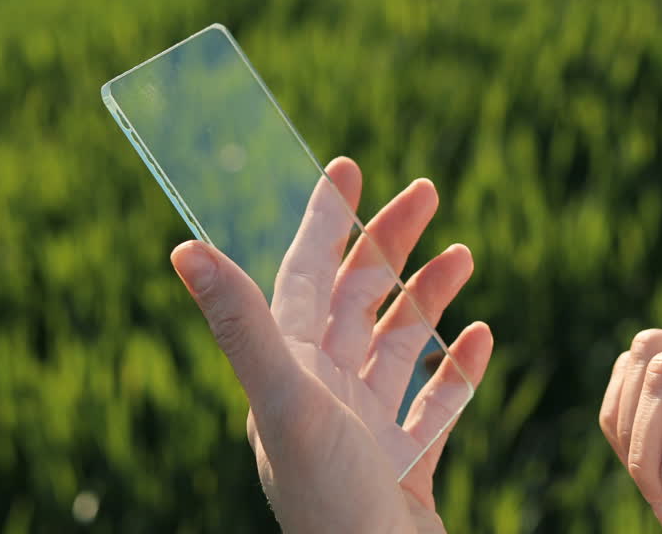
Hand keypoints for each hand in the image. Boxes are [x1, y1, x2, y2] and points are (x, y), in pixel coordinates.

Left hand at [171, 157, 492, 532]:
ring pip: (399, 344)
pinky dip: (458, 369)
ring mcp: (366, 429)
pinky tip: (480, 338)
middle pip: (358, 299)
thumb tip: (181, 248)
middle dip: (389, 243)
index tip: (347, 166)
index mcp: (292, 370)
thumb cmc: (329, 496)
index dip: (325, 219)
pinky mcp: (405, 464)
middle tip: (426, 192)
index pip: (306, 275)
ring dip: (427, 297)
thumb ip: (239, 324)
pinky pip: (435, 404)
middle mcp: (324, 393)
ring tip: (463, 256)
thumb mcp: (285, 400)